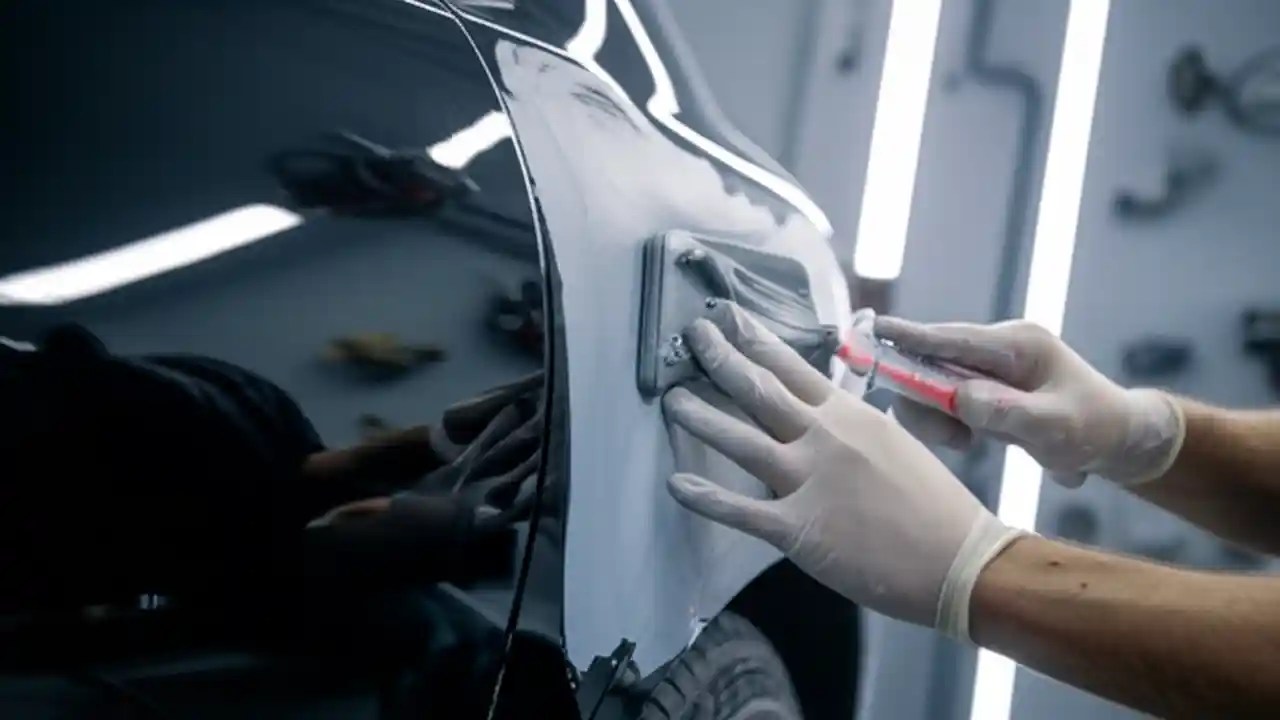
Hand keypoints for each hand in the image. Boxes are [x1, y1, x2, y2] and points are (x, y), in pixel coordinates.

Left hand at [663, 302, 1024, 635]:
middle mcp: (824, 439)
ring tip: (671, 399)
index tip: (729, 316)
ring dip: (701, 417)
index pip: (793, 367)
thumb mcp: (899, 444)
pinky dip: (705, 496)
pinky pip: (741, 509)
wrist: (960, 561)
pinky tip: (676, 483)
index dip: (756, 339)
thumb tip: (834, 413)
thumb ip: (858, 426)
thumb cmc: (936, 506)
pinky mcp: (798, 528)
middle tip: (693, 335)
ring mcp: (808, 481)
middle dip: (721, 358)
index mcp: (850, 416)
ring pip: (741, 440)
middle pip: (760, 389)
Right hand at [874, 317, 1184, 486]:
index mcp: (1017, 344)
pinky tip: (970, 440)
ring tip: (966, 442)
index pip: (953, 338)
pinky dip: (947, 421)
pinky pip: (947, 400)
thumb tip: (958, 398)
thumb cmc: (1096, 428)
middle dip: (925, 396)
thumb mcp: (1057, 425)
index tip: (874, 329)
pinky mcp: (986, 389)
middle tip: (950, 436)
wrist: (1119, 440)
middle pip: (935, 362)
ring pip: (936, 385)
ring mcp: (990, 369)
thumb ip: (1007, 413)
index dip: (911, 335)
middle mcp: (998, 349)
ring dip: (938, 415)